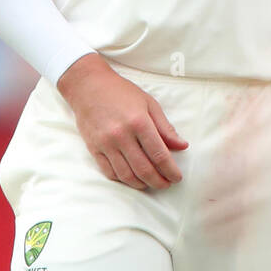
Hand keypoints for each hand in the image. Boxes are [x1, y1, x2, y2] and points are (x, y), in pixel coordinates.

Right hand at [57, 54, 187, 190]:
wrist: (88, 86)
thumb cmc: (121, 92)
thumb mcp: (149, 104)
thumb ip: (165, 128)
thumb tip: (182, 146)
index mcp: (139, 122)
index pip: (159, 154)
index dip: (170, 170)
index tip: (177, 177)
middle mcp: (122, 135)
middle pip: (144, 169)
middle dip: (158, 182)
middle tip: (166, 184)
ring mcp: (106, 144)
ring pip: (126, 175)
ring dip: (142, 184)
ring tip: (151, 183)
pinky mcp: (94, 148)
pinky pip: (110, 172)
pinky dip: (123, 180)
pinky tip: (132, 178)